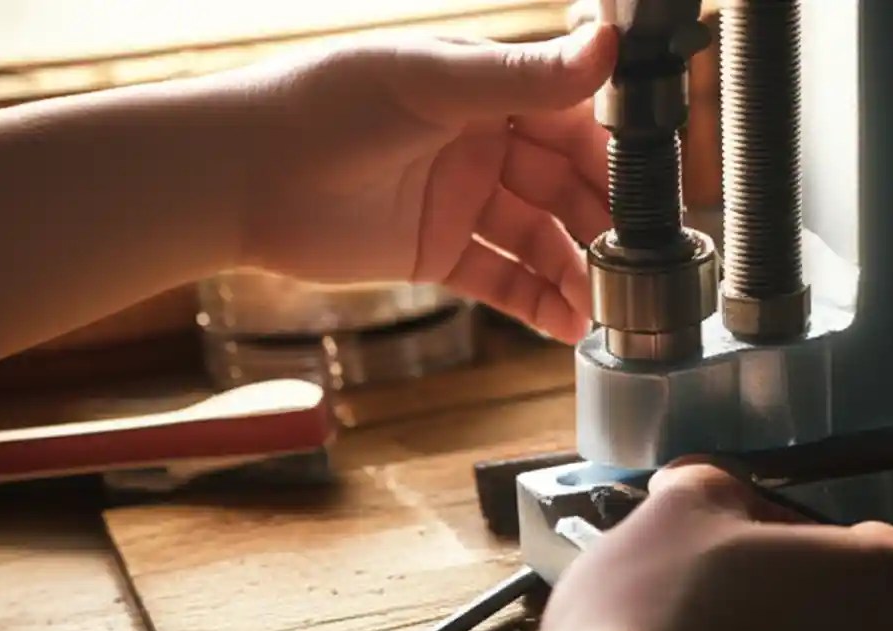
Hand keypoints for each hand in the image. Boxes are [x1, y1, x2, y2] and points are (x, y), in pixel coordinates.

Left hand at [238, 25, 617, 343]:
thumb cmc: (327, 106)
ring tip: (604, 309)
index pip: (571, 123)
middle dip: (601, 225)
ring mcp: (460, 201)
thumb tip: (606, 43)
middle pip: (562, 187)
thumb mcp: (432, 82)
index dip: (610, 158)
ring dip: (573, 273)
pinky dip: (534, 302)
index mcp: (484, 91)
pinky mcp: (436, 252)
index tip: (650, 193)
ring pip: (537, 240)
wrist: (242, 176)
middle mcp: (479, 144)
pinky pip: (499, 279)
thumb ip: (524, 77)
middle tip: (636, 264)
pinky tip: (565, 325)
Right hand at [460, 459, 892, 630]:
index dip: (800, 535)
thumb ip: (718, 483)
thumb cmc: (656, 607)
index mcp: (880, 576)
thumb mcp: (677, 508)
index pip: (865, 541)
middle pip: (849, 608)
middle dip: (790, 595)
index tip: (742, 542)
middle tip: (716, 592)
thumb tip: (720, 490)